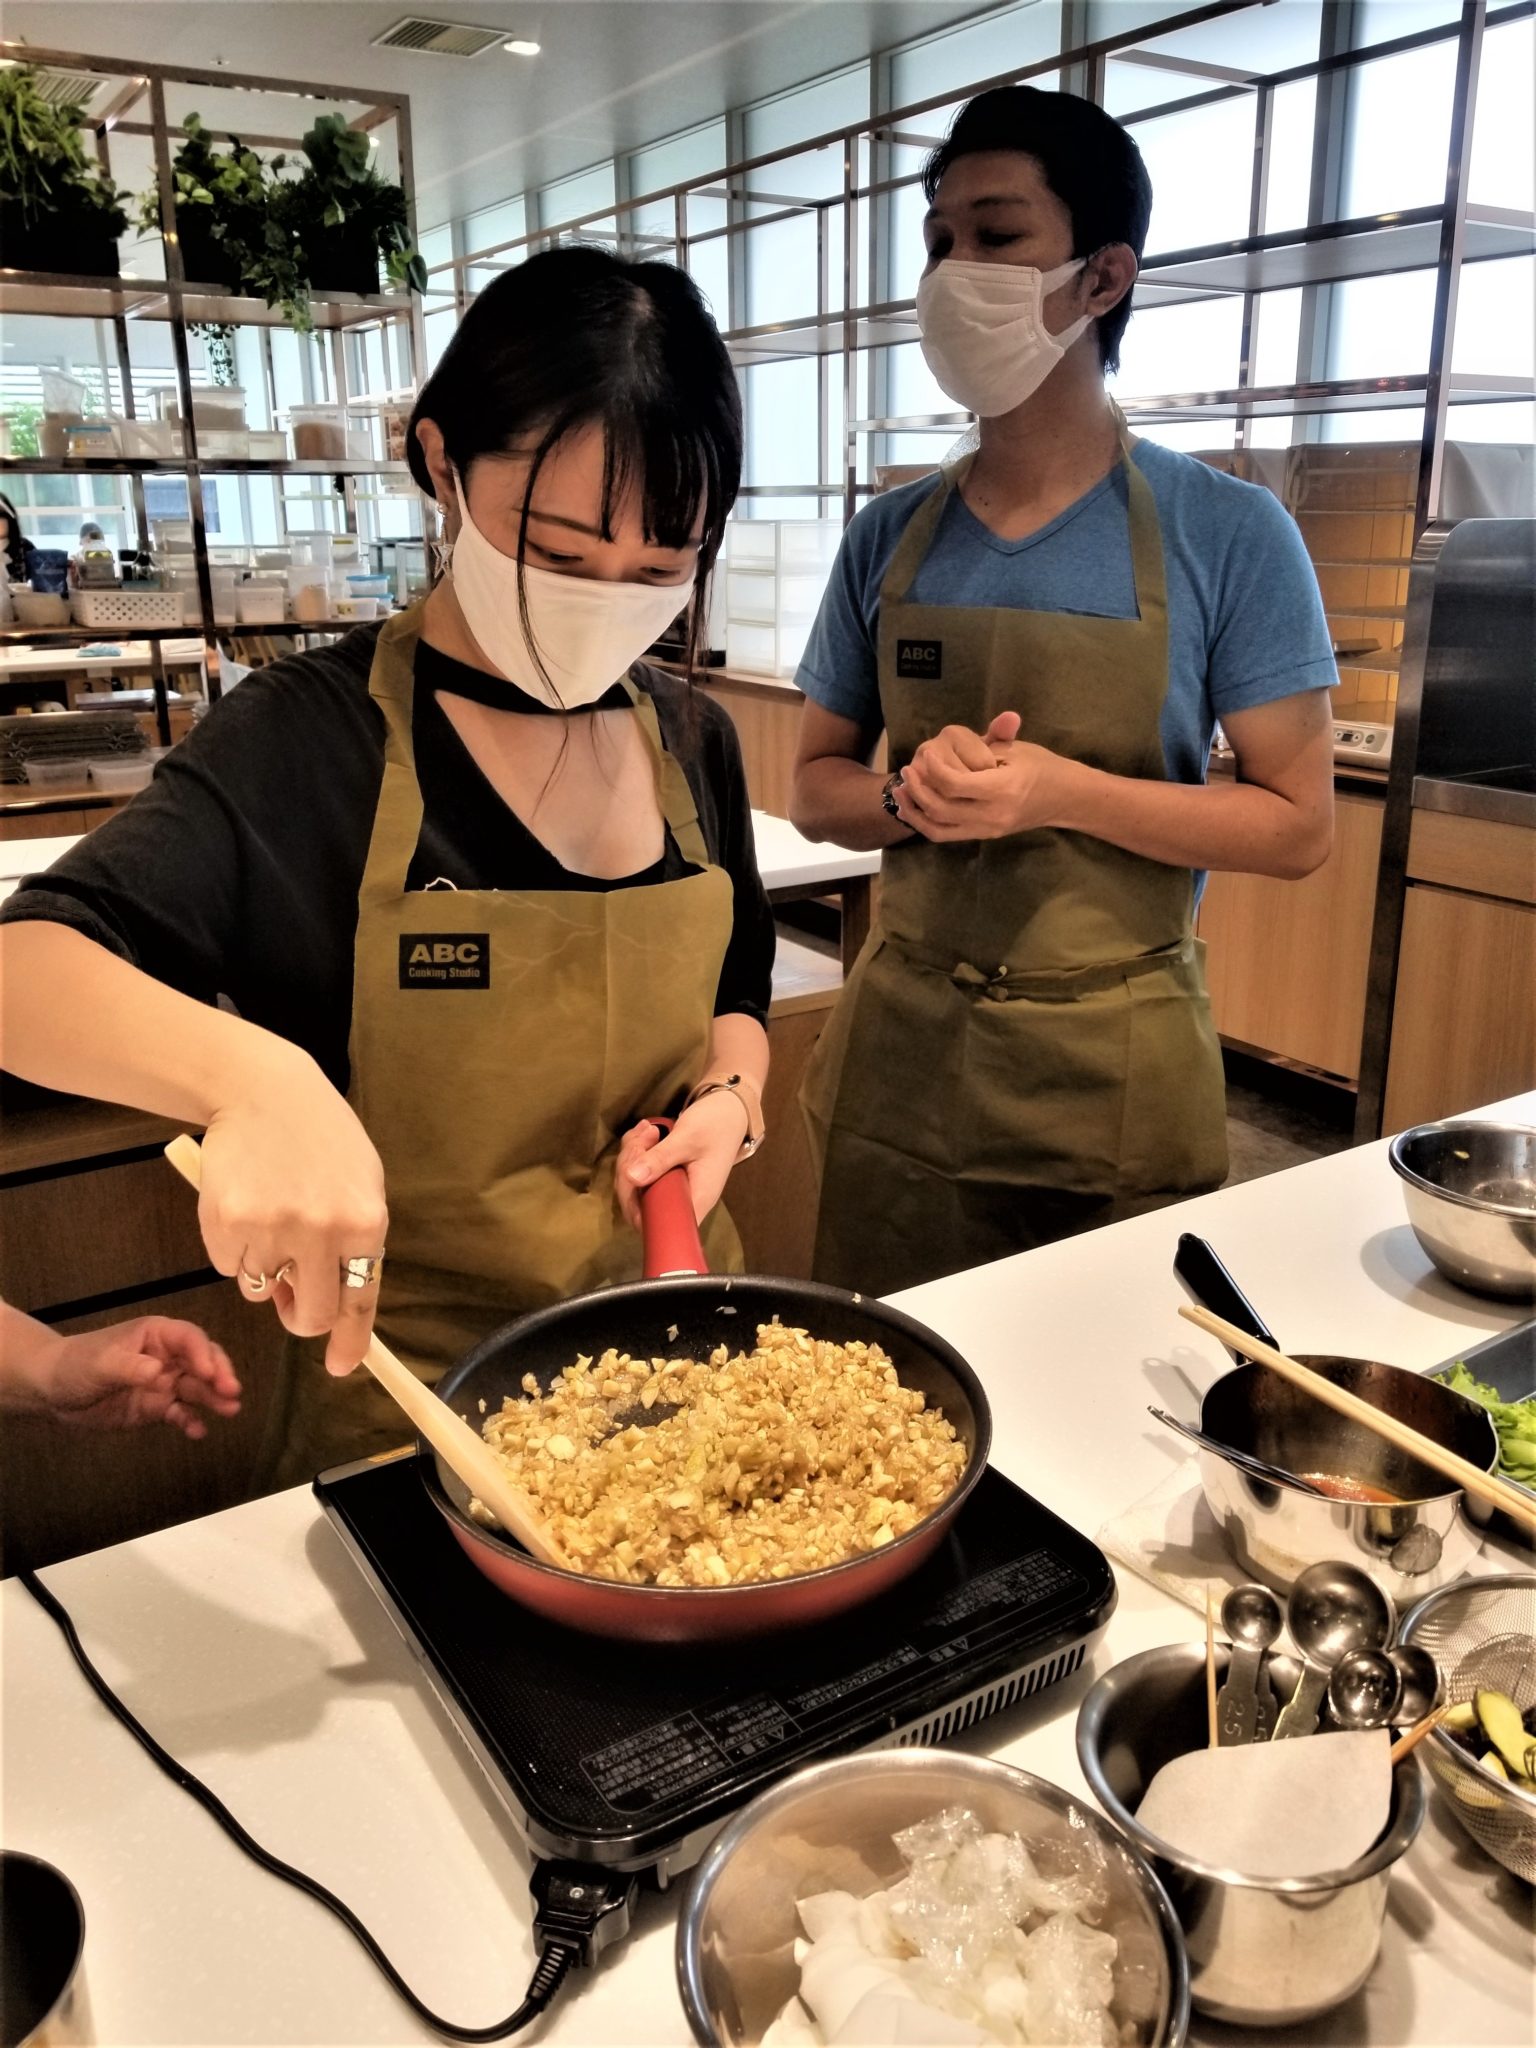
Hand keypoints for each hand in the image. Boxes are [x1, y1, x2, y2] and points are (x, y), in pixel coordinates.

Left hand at [20, 1318, 241, 1437]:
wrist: (52, 1391)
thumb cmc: (75, 1365)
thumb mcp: (100, 1364)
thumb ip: (129, 1367)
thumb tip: (157, 1372)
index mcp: (156, 1335)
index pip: (189, 1339)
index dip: (203, 1353)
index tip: (209, 1372)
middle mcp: (167, 1357)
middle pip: (203, 1362)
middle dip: (219, 1375)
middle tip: (232, 1391)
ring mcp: (164, 1383)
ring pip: (198, 1389)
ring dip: (215, 1398)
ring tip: (231, 1410)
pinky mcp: (157, 1407)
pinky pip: (181, 1413)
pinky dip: (191, 1421)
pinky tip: (198, 1432)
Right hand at [195, 1041, 388, 1375]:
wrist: (263, 1090)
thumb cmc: (320, 1139)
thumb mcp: (360, 1184)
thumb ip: (353, 1245)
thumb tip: (329, 1306)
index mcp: (366, 1222)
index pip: (360, 1301)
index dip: (349, 1342)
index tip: (341, 1366)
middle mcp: (322, 1231)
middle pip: (309, 1315)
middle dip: (300, 1315)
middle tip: (293, 1297)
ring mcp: (272, 1229)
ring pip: (263, 1290)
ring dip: (266, 1269)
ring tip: (269, 1215)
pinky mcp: (226, 1223)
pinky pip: (230, 1267)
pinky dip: (234, 1248)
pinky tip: (244, 1204)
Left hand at [616, 1093, 750, 1231]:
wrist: (729, 1112)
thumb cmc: (716, 1126)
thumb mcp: (688, 1138)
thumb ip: (661, 1158)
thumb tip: (632, 1178)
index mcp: (695, 1200)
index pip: (658, 1222)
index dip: (635, 1205)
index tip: (633, 1173)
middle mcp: (682, 1200)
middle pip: (638, 1202)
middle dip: (630, 1167)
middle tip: (645, 1137)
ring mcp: (671, 1189)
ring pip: (634, 1184)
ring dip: (632, 1154)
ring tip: (649, 1129)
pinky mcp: (663, 1176)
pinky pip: (638, 1169)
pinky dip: (636, 1149)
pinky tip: (647, 1129)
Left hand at [892, 712, 1070, 842]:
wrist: (1065, 798)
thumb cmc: (1042, 767)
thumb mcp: (1016, 748)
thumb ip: (984, 742)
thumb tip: (952, 733)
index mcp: (1002, 789)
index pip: (954, 784)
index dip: (934, 769)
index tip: (926, 754)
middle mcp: (992, 815)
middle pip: (940, 808)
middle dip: (918, 788)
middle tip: (907, 770)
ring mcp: (987, 830)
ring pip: (937, 828)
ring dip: (914, 810)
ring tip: (902, 790)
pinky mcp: (983, 836)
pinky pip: (946, 835)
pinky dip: (925, 823)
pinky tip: (914, 808)